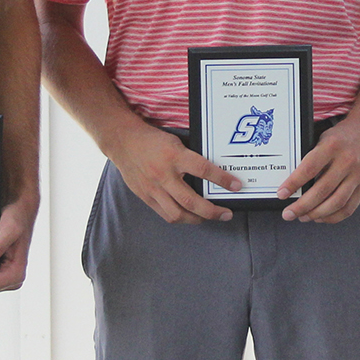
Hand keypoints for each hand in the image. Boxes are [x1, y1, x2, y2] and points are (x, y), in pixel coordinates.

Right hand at [109, 124, 241, 223]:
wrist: (123, 141)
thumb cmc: (152, 140)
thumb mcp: (175, 143)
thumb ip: (191, 158)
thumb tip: (212, 174)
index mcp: (174, 156)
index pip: (204, 170)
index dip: (222, 179)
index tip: (236, 186)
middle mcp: (163, 174)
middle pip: (191, 201)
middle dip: (212, 211)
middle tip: (226, 214)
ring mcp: (153, 188)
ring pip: (177, 214)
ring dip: (196, 219)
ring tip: (208, 217)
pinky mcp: (145, 196)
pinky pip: (165, 214)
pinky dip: (179, 217)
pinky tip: (189, 216)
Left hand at [278, 117, 359, 222]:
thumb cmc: (343, 136)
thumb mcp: (324, 139)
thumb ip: (312, 158)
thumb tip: (293, 183)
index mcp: (332, 146)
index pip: (309, 168)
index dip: (293, 183)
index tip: (282, 194)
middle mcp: (346, 161)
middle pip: (322, 190)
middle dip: (302, 206)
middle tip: (288, 213)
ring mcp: (358, 175)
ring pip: (336, 202)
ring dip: (316, 214)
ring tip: (303, 217)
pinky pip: (348, 208)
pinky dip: (333, 217)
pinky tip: (321, 217)